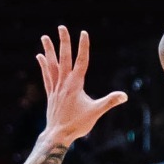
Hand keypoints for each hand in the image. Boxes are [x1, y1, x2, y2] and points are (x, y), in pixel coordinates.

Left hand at [35, 27, 128, 145]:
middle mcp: (64, 83)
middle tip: (61, 27)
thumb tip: (124, 96)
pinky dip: (43, 65)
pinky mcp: (51, 94)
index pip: (81, 61)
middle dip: (63, 42)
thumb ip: (110, 102)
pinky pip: (46, 76)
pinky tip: (39, 56)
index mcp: (75, 84)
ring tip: (45, 36)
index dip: (83, 46)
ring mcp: (55, 88)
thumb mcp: (96, 112)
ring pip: (51, 65)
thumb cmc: (77, 124)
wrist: (58, 135)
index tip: (83, 33)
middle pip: (63, 58)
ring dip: (49, 50)